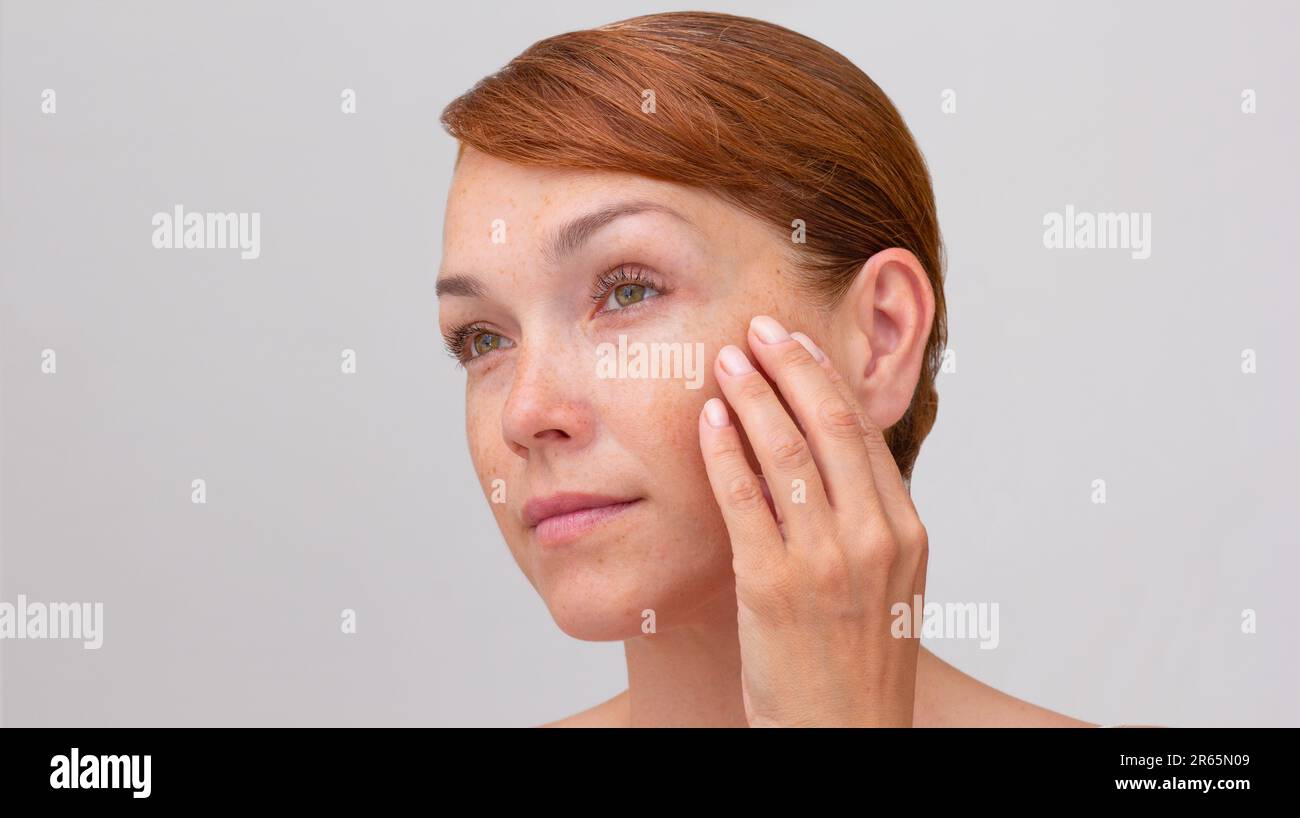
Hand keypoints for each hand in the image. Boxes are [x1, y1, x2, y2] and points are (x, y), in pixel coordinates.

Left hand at [697, 315, 929, 726]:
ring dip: (752, 395)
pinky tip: (708, 421)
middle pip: (830, 424)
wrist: (845, 734)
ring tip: (726, 359)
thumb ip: (868, 522)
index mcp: (906, 532)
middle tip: (760, 326)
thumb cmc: (857, 664)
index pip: (862, 433)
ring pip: (786, 451)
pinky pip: (745, 500)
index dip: (825, 378)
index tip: (796, 344)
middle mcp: (874, 537)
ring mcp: (826, 561)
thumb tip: (829, 460)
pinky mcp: (775, 586)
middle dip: (791, 365)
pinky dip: (725, 452)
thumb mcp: (886, 586)